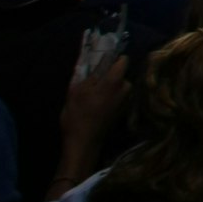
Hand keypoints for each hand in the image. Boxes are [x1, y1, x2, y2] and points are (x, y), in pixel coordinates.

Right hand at [50, 53, 127, 195]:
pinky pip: (119, 97)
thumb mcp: (76, 90)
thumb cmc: (78, 115)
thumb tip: (98, 61)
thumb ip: (89, 74)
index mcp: (115, 81)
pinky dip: (111, 97)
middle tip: (93, 82)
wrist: (84, 142)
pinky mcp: (123, 111)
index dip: (114, 58)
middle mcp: (126, 89)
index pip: (124, 60)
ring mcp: (126, 101)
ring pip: (120, 86)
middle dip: (110, 75)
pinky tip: (98, 105)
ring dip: (110, 87)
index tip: (102, 62)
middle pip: (121, 74)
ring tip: (93, 96)